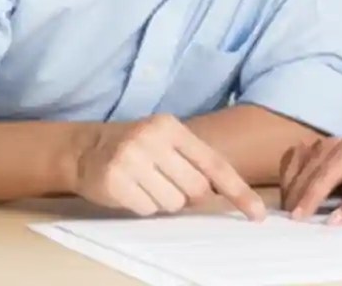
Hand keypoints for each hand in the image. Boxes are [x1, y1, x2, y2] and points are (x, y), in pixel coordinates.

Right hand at [70, 113, 265, 219]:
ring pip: (173, 203)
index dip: (238, 191)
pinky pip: (147, 209)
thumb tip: (225, 192)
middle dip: (188, 195)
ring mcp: (132, 159)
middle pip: (196, 189)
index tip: (256, 213)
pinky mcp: (115, 181)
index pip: (214, 163)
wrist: (84, 148)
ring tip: (145, 183)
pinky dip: (143, 206)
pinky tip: (131, 190)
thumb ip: (194, 160)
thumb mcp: (165, 141)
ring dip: (163, 201)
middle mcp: (152, 139)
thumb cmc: (136, 147)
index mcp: (172, 127)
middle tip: (167, 182)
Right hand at [279, 125, 341, 217]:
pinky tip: (290, 191)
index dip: (309, 198)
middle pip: (305, 172)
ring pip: (295, 162)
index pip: (323, 177)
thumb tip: (336, 220)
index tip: (298, 218)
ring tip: (289, 208)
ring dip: (289, 186)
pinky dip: (288, 174)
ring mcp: (321, 142)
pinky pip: (293, 157)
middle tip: (291, 221)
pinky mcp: (314, 145)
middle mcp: (332, 143)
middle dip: (295, 197)